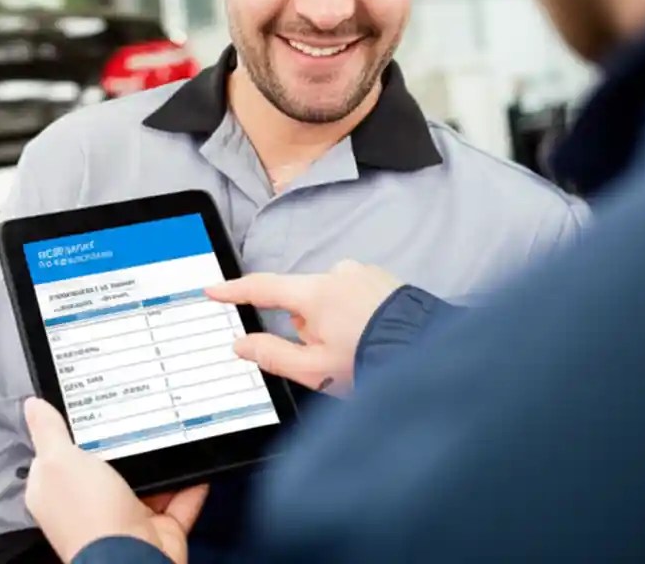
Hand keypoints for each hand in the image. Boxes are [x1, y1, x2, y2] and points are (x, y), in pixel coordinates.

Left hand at [23, 397, 208, 562]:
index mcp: (58, 490)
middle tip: (140, 403)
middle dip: (124, 438)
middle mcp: (90, 503)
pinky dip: (192, 481)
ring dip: (161, 457)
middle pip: (108, 463)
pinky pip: (180, 498)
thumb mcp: (58, 462)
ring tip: (173, 420)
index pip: (60, 453)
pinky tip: (201, 454)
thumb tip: (32, 403)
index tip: (93, 398)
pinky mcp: (160, 527)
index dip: (74, 428)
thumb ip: (48, 432)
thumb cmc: (88, 510)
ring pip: (147, 479)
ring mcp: (127, 517)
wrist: (132, 559)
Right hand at [207, 260, 402, 396]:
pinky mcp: (383, 280)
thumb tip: (241, 345)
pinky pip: (354, 296)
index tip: (214, 289)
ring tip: (360, 349)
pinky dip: (356, 315)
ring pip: (329, 300)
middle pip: (301, 301)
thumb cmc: (372, 364)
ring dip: (334, 322)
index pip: (262, 288)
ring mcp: (363, 274)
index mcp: (315, 293)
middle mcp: (338, 274)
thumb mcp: (315, 370)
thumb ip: (272, 355)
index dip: (234, 291)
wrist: (431, 355)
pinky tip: (373, 336)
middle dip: (307, 327)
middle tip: (332, 357)